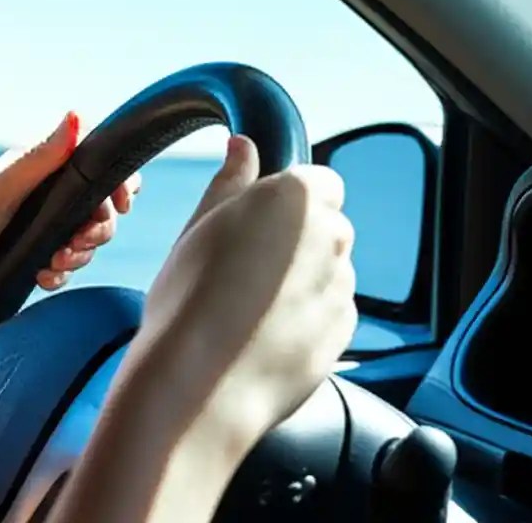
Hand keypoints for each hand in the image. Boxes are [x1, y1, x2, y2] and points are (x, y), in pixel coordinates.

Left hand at [0, 112, 140, 296]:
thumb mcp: (3, 188)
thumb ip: (42, 156)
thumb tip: (77, 115)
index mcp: (40, 166)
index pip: (96, 165)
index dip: (119, 184)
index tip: (122, 206)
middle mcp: (43, 190)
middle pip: (97, 208)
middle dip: (96, 230)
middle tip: (75, 244)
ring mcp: (37, 221)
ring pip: (82, 238)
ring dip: (78, 255)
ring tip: (55, 264)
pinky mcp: (28, 250)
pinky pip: (63, 262)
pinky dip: (60, 272)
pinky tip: (44, 277)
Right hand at [129, 135, 355, 454]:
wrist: (199, 384)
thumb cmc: (189, 301)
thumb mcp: (198, 227)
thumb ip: (231, 181)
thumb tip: (243, 147)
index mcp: (298, 199)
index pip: (317, 181)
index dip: (286, 201)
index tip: (255, 222)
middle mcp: (332, 239)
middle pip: (326, 227)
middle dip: (296, 241)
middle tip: (243, 266)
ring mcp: (341, 290)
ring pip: (328, 273)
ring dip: (301, 283)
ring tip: (248, 309)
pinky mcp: (343, 335)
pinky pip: (329, 315)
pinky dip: (305, 321)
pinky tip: (262, 336)